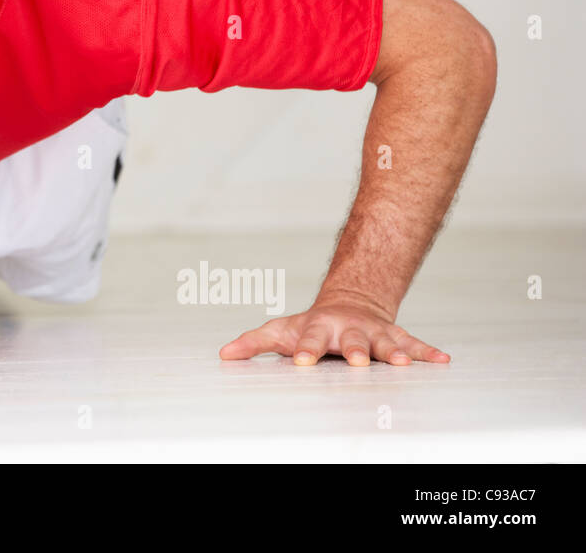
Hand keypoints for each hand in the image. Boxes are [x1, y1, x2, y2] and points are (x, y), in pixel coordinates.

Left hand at [218, 300, 450, 366]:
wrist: (348, 303)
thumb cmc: (308, 326)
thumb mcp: (280, 331)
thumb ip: (253, 343)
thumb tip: (224, 355)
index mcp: (318, 329)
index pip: (309, 341)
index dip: (306, 351)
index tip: (301, 362)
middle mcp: (348, 330)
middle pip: (352, 341)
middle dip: (356, 351)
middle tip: (358, 363)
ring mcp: (374, 333)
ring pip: (386, 343)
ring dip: (396, 353)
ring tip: (404, 363)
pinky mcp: (396, 337)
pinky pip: (415, 345)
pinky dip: (428, 353)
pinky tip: (444, 361)